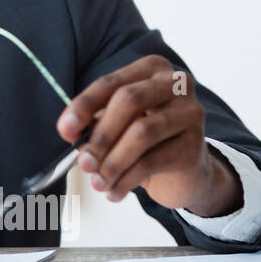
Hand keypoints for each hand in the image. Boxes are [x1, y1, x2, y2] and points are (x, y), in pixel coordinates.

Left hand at [55, 54, 240, 216]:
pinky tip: (114, 192)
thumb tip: (70, 131)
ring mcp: (190, 113)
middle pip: (129, 100)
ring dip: (112, 161)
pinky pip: (152, 161)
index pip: (111, 83)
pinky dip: (126, 179)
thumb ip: (93, 124)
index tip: (66, 129)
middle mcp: (176, 84)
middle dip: (100, 134)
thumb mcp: (116, 127)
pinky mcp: (195, 146)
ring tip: (97, 182)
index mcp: (151, 69)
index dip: (84, 105)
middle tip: (84, 161)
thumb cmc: (145, 142)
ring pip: (142, 132)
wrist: (183, 173)